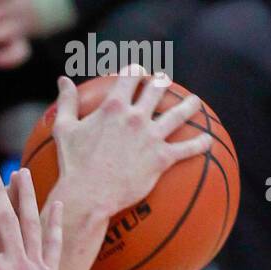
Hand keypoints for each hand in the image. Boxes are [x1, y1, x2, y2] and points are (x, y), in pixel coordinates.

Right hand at [50, 72, 215, 218]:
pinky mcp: (161, 158)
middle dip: (162, 82)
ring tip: (194, 103)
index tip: (138, 73)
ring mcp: (151, 137)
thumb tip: (63, 80)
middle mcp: (136, 116)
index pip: (131, 76)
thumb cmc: (73, 165)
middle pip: (157, 89)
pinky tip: (207, 142)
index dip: (136, 71)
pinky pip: (186, 149)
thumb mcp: (64, 130)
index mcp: (114, 106)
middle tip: (164, 83)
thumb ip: (66, 102)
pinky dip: (199, 145)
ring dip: (189, 106)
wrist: (88, 196)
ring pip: (179, 114)